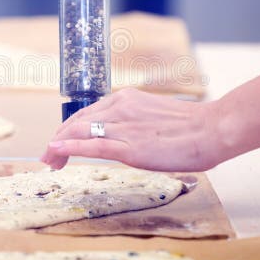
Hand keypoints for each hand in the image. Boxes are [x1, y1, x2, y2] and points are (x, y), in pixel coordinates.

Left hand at [40, 58, 259, 171]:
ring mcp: (123, 126)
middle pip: (77, 120)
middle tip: (47, 155)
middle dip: (58, 138)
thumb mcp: (155, 119)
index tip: (60, 141)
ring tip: (48, 160)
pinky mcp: (128, 146)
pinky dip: (70, 147)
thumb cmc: (192, 128)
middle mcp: (120, 107)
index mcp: (127, 99)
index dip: (69, 128)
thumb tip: (126, 138)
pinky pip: (92, 145)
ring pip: (79, 131)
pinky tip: (57, 151)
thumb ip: (135, 125)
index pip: (88, 112)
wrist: (212, 129)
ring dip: (59, 146)